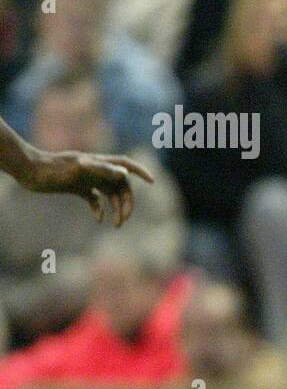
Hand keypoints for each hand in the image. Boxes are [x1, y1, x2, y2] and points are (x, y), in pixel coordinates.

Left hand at [23, 151, 154, 225]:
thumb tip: (126, 175)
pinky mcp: (78, 187)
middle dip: (127, 203)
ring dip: (115, 209)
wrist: (31, 172)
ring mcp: (88, 179)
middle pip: (121, 186)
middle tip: (124, 220)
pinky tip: (98, 219)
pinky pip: (94, 199)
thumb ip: (103, 169)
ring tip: (115, 225)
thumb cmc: (55, 169)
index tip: (153, 182)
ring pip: (110, 194)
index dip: (141, 172)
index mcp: (101, 163)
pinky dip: (99, 209)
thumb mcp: (80, 169)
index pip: (126, 165)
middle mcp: (97, 170)